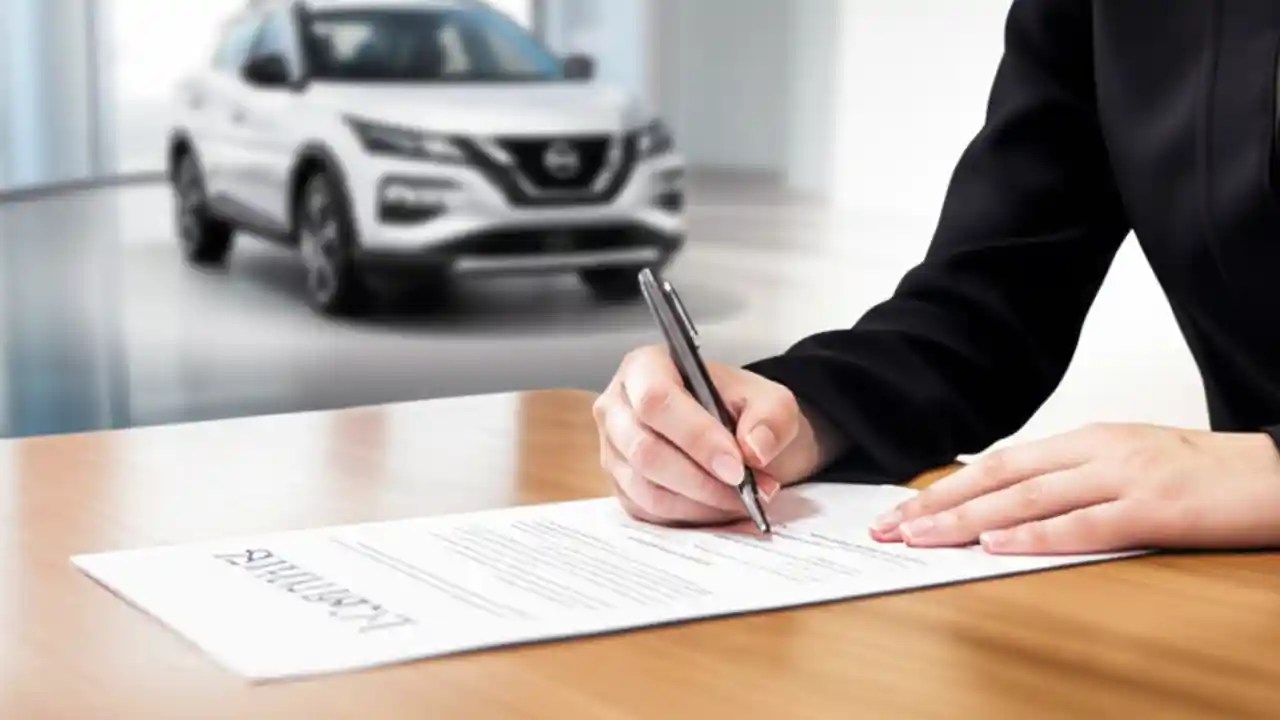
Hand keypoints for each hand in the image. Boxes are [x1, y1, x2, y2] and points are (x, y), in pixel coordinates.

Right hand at [594, 346, 829, 525]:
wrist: (734, 434)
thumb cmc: (740, 410)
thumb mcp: (770, 400)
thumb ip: (771, 417)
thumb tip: (753, 449)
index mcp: (645, 368)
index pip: (656, 400)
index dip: (696, 436)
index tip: (736, 466)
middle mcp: (618, 408)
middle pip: (645, 450)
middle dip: (702, 479)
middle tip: (747, 489)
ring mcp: (614, 450)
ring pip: (646, 488)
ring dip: (701, 502)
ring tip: (744, 500)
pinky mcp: (622, 487)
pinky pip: (650, 511)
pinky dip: (692, 517)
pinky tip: (723, 509)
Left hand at [869, 424, 1279, 553]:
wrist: (1277, 470)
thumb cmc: (1199, 472)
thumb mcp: (1125, 461)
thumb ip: (1071, 478)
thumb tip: (1010, 505)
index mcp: (1086, 440)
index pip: (998, 464)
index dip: (946, 486)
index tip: (902, 509)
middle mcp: (1095, 452)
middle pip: (999, 478)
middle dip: (938, 504)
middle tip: (889, 527)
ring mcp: (1123, 477)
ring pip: (1027, 499)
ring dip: (966, 520)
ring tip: (920, 537)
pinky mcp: (1153, 508)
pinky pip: (1083, 525)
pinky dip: (1034, 536)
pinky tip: (995, 546)